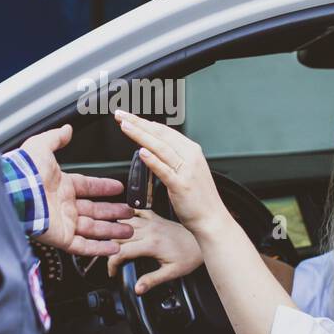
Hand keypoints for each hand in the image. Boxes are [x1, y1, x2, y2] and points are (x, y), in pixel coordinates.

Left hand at [20, 125, 133, 255]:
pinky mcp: (62, 238)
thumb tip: (66, 129)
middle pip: (95, 210)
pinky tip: (114, 247)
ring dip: (112, 230)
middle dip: (113, 212)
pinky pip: (84, 246)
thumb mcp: (42, 146)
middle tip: (129, 212)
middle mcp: (64, 205)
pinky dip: (100, 248)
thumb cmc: (25, 171)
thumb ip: (56, 138)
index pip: (88, 187)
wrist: (15, 192)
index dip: (103, 187)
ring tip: (129, 230)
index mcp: (61, 186)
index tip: (118, 188)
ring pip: (93, 229)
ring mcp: (63, 223)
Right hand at [105, 209, 204, 293]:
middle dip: (109, 248)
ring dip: (114, 230)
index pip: (122, 252)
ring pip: (124, 222)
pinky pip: (137, 211)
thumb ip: (152, 280)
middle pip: (119, 236)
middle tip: (108, 258)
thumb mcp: (171, 273)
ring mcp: (152, 222)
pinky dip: (127, 214)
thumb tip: (138, 289)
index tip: (113, 271)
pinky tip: (122, 219)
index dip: (112, 263)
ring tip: (109, 241)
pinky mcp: (155, 218)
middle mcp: (150, 230)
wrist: (201, 242)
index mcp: (152, 244)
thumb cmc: (189, 257)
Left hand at [114, 111, 226, 231]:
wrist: (212, 219)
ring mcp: (186, 170)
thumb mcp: (187, 171)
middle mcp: (190, 157)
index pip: (164, 131)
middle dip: (138, 123)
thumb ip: (172, 159)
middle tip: (121, 115)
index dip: (144, 122)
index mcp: (191, 151)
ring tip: (125, 126)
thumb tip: (152, 147)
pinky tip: (141, 152)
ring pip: (160, 147)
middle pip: (160, 134)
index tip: (129, 117)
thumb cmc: (199, 199)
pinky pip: (164, 170)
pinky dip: (152, 160)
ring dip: (141, 135)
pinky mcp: (181, 185)